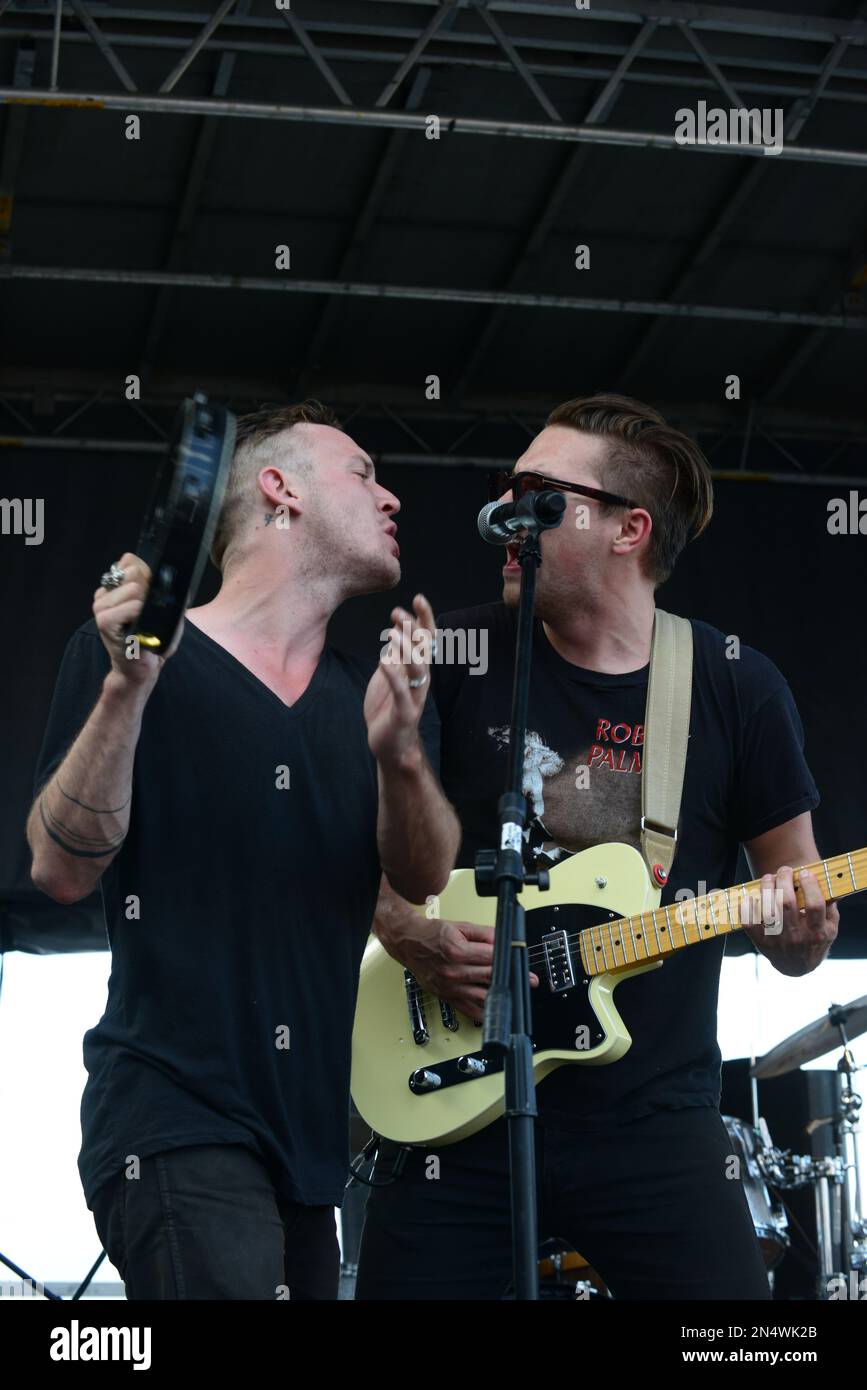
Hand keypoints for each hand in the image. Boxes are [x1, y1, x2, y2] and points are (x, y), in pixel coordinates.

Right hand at [93, 552, 183, 685]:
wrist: (140, 668)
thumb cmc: (152, 640)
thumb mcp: (161, 610)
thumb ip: (161, 588)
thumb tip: (170, 575)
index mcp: (115, 587)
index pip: (130, 560)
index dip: (147, 574)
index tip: (150, 595)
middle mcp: (105, 593)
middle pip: (134, 571)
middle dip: (149, 589)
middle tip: (148, 613)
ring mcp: (101, 605)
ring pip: (135, 588)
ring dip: (146, 606)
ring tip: (143, 623)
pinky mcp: (104, 620)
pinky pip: (134, 606)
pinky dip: (142, 616)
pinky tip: (138, 629)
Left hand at [364, 593, 434, 768]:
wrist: (390, 743)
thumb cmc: (389, 706)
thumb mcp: (391, 673)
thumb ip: (396, 652)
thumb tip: (398, 626)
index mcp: (418, 668)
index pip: (426, 639)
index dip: (424, 618)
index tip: (418, 598)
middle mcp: (421, 679)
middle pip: (425, 650)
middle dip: (415, 629)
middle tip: (400, 612)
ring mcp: (415, 696)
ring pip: (417, 669)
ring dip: (407, 650)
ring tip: (393, 633)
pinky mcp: (405, 713)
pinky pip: (402, 692)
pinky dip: (394, 676)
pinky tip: (384, 662)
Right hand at [398, 918, 538, 1021]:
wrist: (408, 943)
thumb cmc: (432, 934)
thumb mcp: (460, 926)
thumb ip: (485, 934)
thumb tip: (504, 940)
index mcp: (457, 950)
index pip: (492, 958)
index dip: (510, 961)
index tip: (523, 966)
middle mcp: (452, 971)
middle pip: (490, 977)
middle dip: (511, 979)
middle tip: (528, 981)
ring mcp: (449, 987)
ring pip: (482, 996)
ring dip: (501, 997)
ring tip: (516, 995)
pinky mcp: (446, 997)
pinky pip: (469, 1009)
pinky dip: (483, 1011)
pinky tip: (495, 1010)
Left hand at [745, 865, 838, 975]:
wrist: (797, 966)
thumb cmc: (815, 940)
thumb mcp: (830, 927)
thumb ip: (829, 906)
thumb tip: (827, 882)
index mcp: (818, 932)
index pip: (814, 905)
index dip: (809, 885)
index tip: (804, 872)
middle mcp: (797, 937)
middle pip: (787, 903)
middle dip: (784, 880)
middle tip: (784, 870)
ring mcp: (778, 941)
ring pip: (767, 910)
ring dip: (766, 888)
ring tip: (768, 877)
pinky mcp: (761, 942)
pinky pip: (748, 923)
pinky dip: (747, 907)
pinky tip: (751, 896)